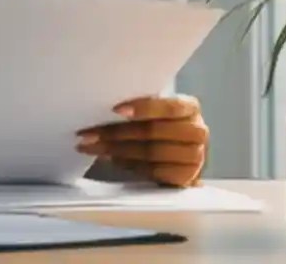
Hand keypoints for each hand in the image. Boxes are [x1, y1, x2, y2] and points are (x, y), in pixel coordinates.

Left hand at [75, 95, 207, 187]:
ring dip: (116, 150)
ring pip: (150, 153)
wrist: (180, 158)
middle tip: (87, 134)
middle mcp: (198, 131)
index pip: (169, 106)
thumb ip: (140, 109)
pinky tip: (112, 159)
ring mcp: (196, 157)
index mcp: (191, 108)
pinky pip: (153, 172)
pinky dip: (129, 165)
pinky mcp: (187, 179)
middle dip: (115, 132)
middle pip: (153, 131)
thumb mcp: (155, 114)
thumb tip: (104, 109)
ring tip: (92, 147)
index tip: (115, 110)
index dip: (143, 108)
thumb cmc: (161, 128)